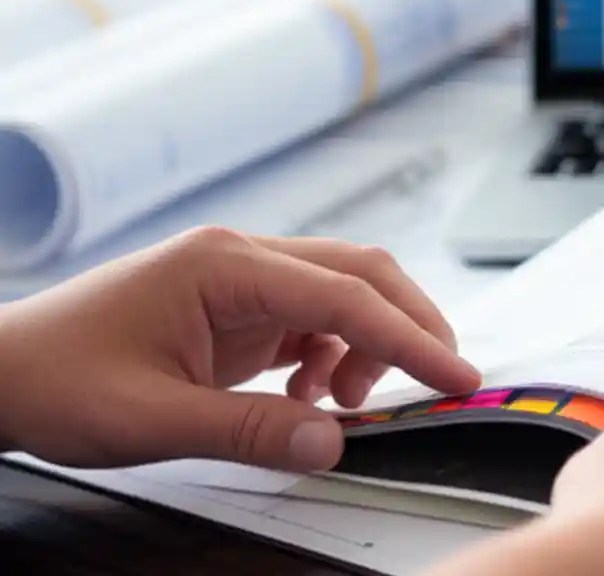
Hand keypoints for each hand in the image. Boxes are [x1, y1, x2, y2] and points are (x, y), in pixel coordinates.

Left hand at [0, 227, 479, 471]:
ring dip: (368, 343)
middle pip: (360, 273)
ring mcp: (240, 279)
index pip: (345, 295)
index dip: (410, 338)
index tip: (457, 376)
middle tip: (443, 379)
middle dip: (409, 324)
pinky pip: (312, 319)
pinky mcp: (236, 305)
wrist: (0, 371)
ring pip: (342, 293)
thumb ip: (251, 431)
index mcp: (224, 266)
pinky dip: (334, 354)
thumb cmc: (58, 379)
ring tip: (342, 399)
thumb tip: (334, 444)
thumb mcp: (153, 419)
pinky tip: (311, 391)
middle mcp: (241, 259)